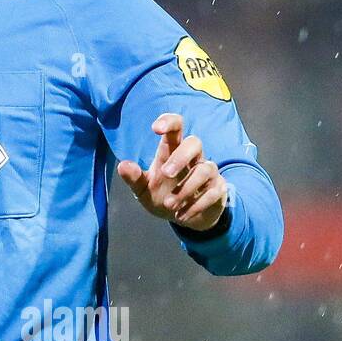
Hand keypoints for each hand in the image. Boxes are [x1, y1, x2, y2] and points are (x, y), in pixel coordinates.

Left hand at [116, 112, 227, 231]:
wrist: (184, 218)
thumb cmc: (162, 195)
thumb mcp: (143, 190)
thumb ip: (134, 178)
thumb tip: (123, 166)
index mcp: (172, 151)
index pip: (176, 127)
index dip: (169, 122)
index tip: (156, 128)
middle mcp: (192, 158)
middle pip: (195, 142)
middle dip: (181, 157)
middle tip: (166, 173)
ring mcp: (208, 172)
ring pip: (205, 170)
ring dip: (186, 188)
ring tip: (169, 205)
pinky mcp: (218, 189)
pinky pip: (213, 192)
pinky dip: (196, 205)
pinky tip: (181, 215)